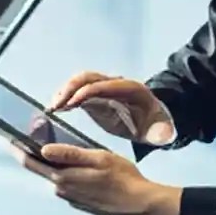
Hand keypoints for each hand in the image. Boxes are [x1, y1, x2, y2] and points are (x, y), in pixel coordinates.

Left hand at [17, 143, 181, 214]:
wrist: (139, 204)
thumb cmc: (123, 178)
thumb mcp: (98, 158)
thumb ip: (70, 154)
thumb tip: (44, 150)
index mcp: (64, 178)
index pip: (32, 162)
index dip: (18, 149)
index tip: (9, 137)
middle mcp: (62, 189)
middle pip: (39, 168)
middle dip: (30, 152)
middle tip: (26, 135)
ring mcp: (70, 196)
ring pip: (53, 175)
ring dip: (49, 161)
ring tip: (49, 143)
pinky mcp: (79, 200)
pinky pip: (65, 182)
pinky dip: (62, 171)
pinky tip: (71, 162)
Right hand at [46, 71, 174, 144]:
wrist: (152, 118)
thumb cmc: (155, 124)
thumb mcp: (160, 129)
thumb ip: (161, 132)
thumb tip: (163, 136)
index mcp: (130, 89)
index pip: (104, 85)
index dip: (87, 92)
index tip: (71, 104)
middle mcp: (115, 83)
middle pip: (88, 77)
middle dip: (70, 89)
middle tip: (56, 106)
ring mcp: (104, 86)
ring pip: (80, 81)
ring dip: (64, 91)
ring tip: (52, 108)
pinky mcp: (96, 94)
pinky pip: (77, 90)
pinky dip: (66, 97)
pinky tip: (56, 109)